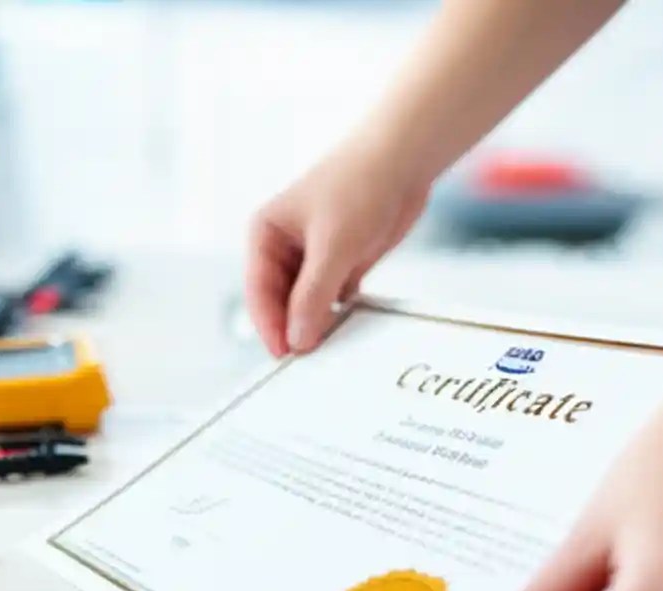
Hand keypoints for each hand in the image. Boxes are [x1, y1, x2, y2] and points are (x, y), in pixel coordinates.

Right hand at [246, 141, 429, 356]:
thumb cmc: (358, 184)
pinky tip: (348, 328)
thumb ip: (313, 295)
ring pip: (308, 303)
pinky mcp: (343, 262)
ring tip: (328, 349)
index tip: (285, 353)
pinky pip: (335, 299)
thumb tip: (298, 338)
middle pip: (281, 301)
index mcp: (266, 234)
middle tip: (308, 359)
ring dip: (317, 323)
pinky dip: (340, 314)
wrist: (403, 160)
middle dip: (293, 327)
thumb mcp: (332, 245)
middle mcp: (285, 247)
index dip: (269, 325)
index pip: (259, 290)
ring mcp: (315, 256)